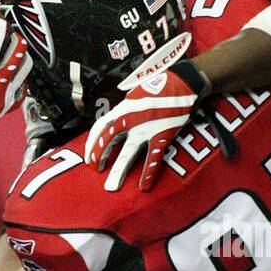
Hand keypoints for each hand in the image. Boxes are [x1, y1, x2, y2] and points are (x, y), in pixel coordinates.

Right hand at [0, 16, 30, 159]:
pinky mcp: (7, 107)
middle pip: (18, 57)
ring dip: (23, 60)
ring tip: (20, 53)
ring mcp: (5, 97)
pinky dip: (21, 82)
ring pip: (24, 72)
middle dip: (19, 42)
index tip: (0, 21)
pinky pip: (21, 92)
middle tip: (16, 34)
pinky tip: (17, 77)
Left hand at [84, 58, 215, 191]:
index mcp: (123, 108)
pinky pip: (154, 157)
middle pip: (109, 140)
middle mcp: (131, 118)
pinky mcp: (163, 135)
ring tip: (112, 186)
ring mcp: (146, 128)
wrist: (182, 83)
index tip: (88, 156)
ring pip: (128, 153)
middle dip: (99, 156)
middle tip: (94, 170)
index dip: (92, 143)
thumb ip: (126, 111)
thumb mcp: (135, 95)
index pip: (100, 127)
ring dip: (119, 171)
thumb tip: (117, 122)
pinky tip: (144, 186)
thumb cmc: (159, 88)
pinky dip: (149, 173)